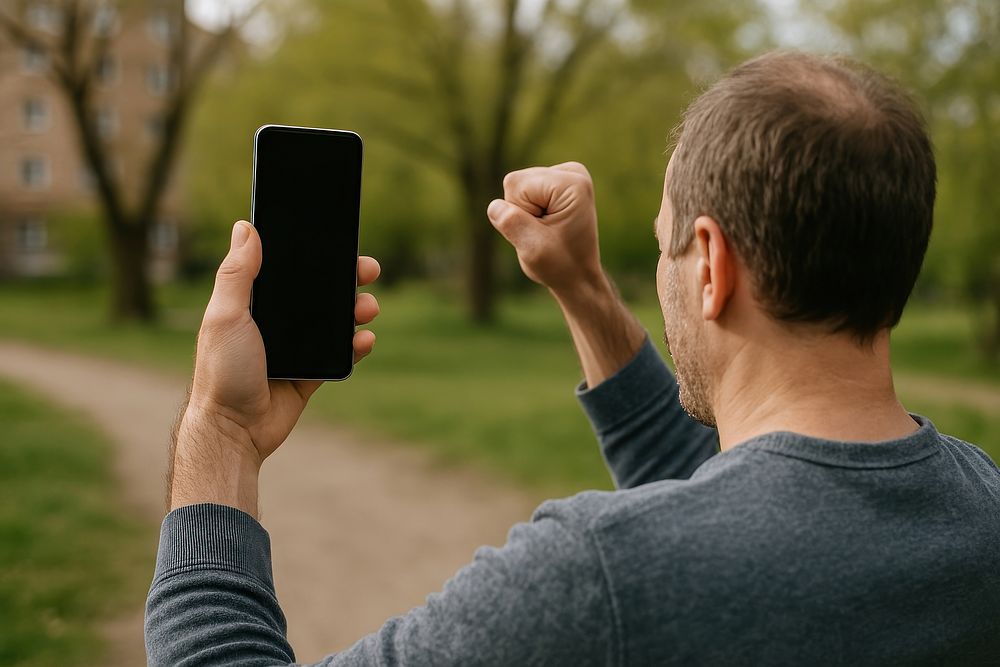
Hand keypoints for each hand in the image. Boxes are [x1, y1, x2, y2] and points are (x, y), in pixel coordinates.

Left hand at [169, 221, 379, 515]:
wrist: (234, 430)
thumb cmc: (221, 372)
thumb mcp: (225, 316)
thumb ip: (236, 273)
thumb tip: (244, 227)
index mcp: (253, 302)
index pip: (288, 268)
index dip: (314, 253)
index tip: (339, 242)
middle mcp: (275, 321)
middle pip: (319, 292)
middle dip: (347, 280)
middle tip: (369, 271)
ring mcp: (295, 348)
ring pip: (335, 321)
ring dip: (356, 311)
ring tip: (368, 309)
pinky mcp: (311, 374)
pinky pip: (340, 355)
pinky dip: (356, 346)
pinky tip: (364, 339)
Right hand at [487, 162, 602, 294]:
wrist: (578, 276)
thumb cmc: (559, 265)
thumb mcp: (534, 249)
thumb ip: (513, 224)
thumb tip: (494, 206)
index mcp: (571, 182)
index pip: (514, 185)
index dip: (520, 213)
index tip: (543, 231)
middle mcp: (572, 172)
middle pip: (515, 183)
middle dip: (522, 212)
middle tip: (544, 233)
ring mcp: (566, 175)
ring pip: (517, 187)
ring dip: (525, 213)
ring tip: (546, 231)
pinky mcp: (557, 182)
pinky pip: (523, 190)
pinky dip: (529, 210)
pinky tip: (547, 223)